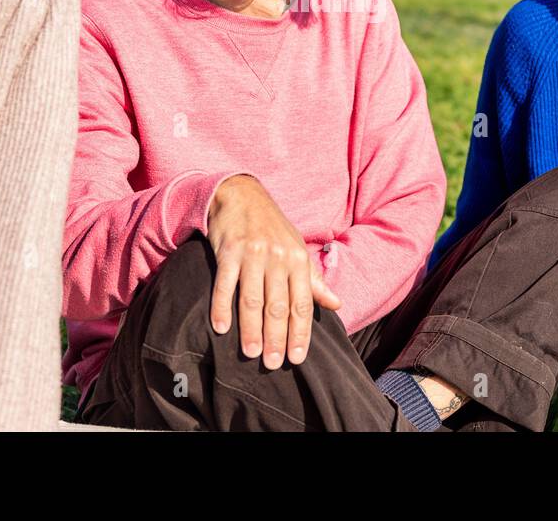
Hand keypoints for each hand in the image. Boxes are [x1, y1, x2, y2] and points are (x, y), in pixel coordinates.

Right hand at [206, 175, 341, 368]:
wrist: (241, 194)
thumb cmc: (272, 227)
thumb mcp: (297, 249)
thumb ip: (314, 280)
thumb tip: (336, 304)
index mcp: (298, 260)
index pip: (301, 303)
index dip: (300, 332)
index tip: (297, 358)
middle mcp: (277, 257)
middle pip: (277, 305)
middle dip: (276, 337)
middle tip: (272, 363)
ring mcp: (252, 254)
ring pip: (252, 298)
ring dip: (251, 328)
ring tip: (250, 353)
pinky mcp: (228, 250)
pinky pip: (225, 283)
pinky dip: (222, 306)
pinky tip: (221, 327)